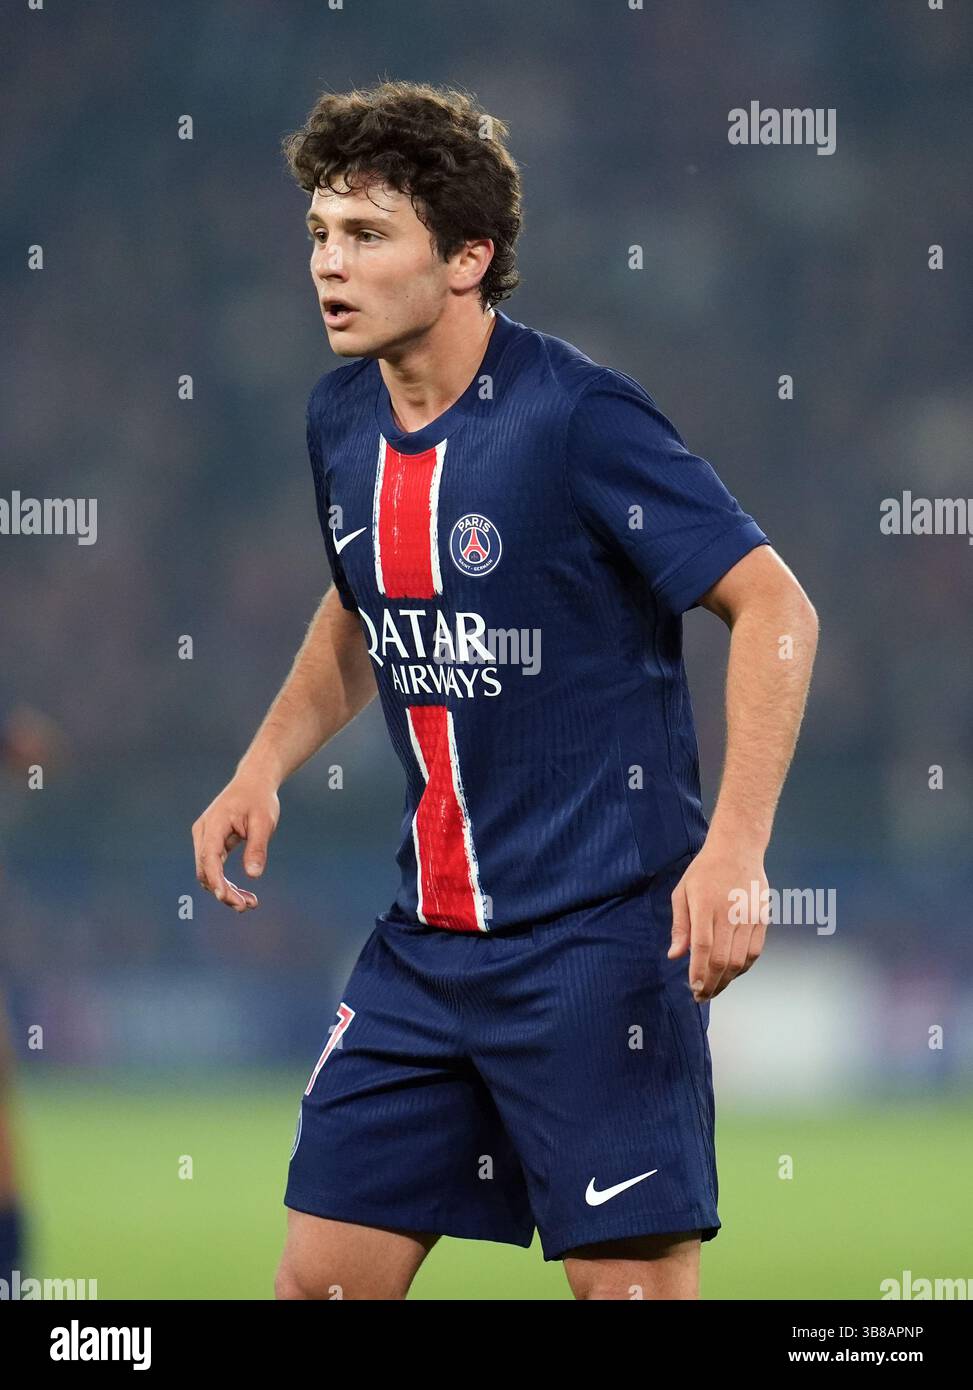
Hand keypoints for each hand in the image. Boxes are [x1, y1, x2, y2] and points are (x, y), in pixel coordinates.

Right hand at [192, 772, 279, 911]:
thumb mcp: (264, 821)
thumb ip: (258, 847)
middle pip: (206, 869)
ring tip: (249, 903)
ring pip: (208, 872)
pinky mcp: (211, 843)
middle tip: (246, 906)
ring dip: (225, 890)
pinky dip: (226, 882)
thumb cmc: (259, 799)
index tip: (227, 898)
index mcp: (214, 823)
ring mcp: (205, 838)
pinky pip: (214, 868)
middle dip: (223, 891)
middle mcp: (203, 832)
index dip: (216, 880)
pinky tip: (244, 894)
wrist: (254, 782)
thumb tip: (253, 875)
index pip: (209, 856)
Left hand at [667, 838, 768, 1000]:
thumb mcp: (682, 892)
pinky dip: (744, 968)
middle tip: (701, 995)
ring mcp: (749, 917)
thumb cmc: (705, 870)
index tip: (693, 989)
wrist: (738, 849)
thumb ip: (680, 925)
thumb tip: (675, 955)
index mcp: (706, 906)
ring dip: (727, 980)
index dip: (698, 973)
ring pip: (741, 960)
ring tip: (714, 988)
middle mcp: (729, 914)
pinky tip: (732, 974)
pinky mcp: (763, 919)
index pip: (703, 948)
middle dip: (711, 983)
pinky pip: (755, 952)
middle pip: (723, 959)